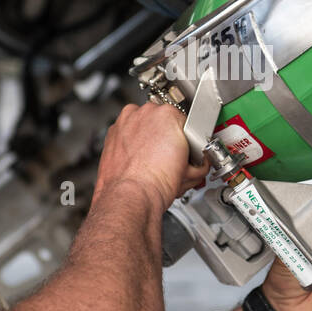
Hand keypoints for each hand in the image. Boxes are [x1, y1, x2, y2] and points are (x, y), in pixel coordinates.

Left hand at [94, 101, 209, 211]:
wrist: (131, 198)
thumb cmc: (155, 184)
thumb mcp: (191, 172)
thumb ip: (199, 160)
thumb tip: (199, 163)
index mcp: (168, 114)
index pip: (185, 122)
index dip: (187, 140)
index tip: (186, 150)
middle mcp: (145, 113)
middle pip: (163, 123)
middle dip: (168, 140)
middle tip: (171, 160)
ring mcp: (125, 122)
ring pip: (144, 127)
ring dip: (149, 141)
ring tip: (154, 163)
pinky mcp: (112, 134)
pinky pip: (127, 135)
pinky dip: (132, 146)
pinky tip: (139, 162)